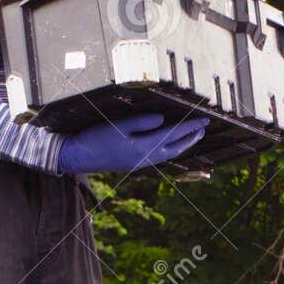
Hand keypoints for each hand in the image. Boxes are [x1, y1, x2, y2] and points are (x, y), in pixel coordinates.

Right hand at [56, 113, 207, 174]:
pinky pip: (160, 156)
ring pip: (169, 154)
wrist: (79, 157)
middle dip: (192, 137)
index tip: (204, 119)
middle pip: (176, 148)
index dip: (190, 126)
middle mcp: (145, 158)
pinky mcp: (134, 164)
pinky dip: (171, 149)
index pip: (173, 134)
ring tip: (194, 136)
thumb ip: (142, 122)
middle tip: (204, 127)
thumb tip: (162, 120)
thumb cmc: (95, 137)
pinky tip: (172, 144)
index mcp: (142, 148)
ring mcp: (140, 163)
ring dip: (183, 144)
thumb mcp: (118, 125)